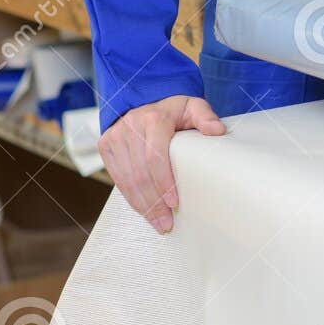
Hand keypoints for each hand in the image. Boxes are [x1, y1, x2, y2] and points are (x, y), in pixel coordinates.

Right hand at [98, 95, 225, 234]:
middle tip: (167, 223)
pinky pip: (118, 179)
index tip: (175, 202)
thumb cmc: (173, 110)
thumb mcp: (193, 106)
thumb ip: (206, 117)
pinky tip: (144, 211)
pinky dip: (131, 198)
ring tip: (158, 223)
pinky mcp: (106, 146)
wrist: (146, 101)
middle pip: (140, 173)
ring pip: (126, 180)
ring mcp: (115, 136)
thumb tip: (217, 131)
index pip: (155, 156)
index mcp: (153, 118)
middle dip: (154, 202)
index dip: (163, 182)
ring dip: (142, 206)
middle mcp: (130, 126)